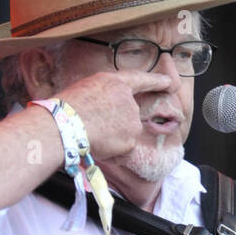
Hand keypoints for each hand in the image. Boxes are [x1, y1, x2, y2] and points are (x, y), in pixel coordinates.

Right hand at [53, 70, 171, 159]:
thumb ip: (104, 97)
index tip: (169, 82)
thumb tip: (106, 111)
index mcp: (115, 82)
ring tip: (93, 137)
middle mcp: (128, 100)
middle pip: (129, 117)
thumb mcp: (85, 90)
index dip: (156, 81)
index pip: (140, 80)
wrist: (66, 126)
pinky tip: (99, 148)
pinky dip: (114, 155)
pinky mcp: (130, 140)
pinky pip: (124, 152)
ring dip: (113, 141)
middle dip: (115, 126)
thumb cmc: (66, 109)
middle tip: (94, 128)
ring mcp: (131, 121)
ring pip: (126, 136)